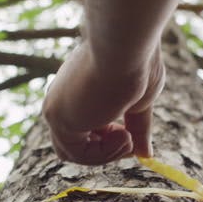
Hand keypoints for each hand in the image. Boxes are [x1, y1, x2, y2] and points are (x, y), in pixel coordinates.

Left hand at [42, 43, 164, 164]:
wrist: (126, 47)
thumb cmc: (136, 63)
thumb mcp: (140, 101)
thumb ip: (137, 127)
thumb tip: (146, 154)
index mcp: (76, 90)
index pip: (80, 127)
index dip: (105, 139)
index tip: (130, 136)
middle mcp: (61, 99)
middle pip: (72, 143)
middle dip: (104, 149)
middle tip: (130, 140)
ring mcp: (56, 109)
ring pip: (73, 153)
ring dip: (107, 154)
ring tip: (129, 137)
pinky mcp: (58, 119)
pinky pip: (80, 155)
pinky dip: (106, 154)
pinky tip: (125, 136)